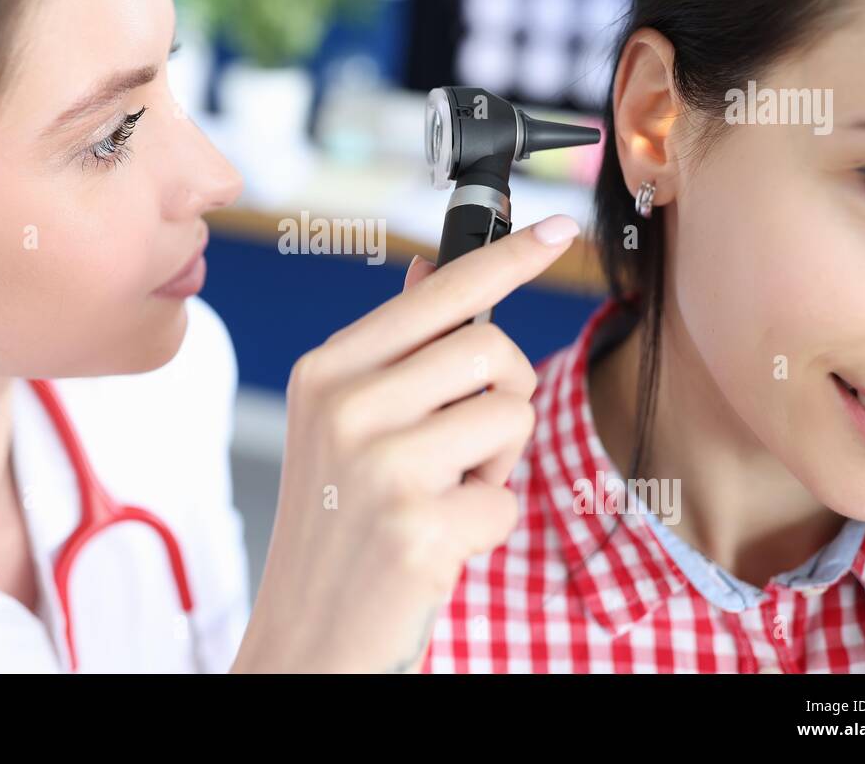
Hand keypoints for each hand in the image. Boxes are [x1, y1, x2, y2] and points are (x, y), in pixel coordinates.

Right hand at [232, 214, 580, 672]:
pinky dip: (485, 526)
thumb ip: (392, 348)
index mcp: (327, 371)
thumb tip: (431, 268)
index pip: (438, 293)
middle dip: (502, 397)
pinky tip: (437, 542)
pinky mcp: (418, 526)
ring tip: (439, 495)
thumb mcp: (340, 423)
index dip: (508, 257)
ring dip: (494, 465)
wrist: (305, 634)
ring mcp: (379, 465)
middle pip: (491, 349)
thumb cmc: (335, 523)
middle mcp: (345, 406)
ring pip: (509, 416)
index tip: (559, 230)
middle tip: (463, 445)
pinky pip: (506, 499)